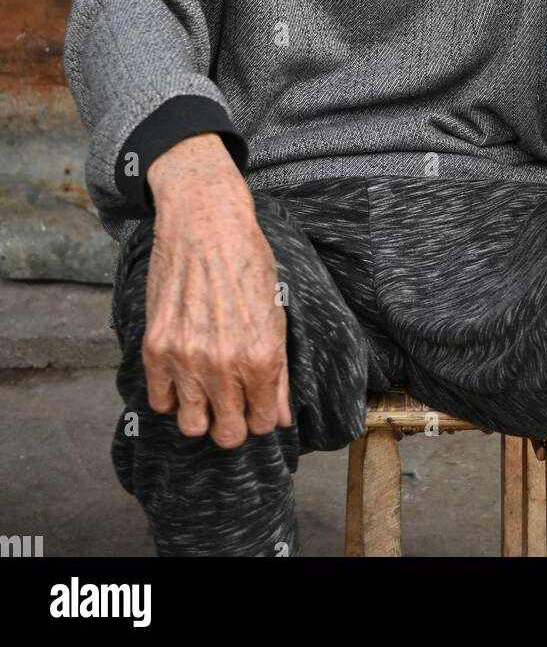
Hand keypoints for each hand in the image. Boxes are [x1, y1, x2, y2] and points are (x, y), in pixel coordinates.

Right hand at [142, 133, 292, 447]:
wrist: (205, 223)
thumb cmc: (247, 261)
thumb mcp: (276, 313)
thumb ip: (279, 371)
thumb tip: (279, 416)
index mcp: (261, 357)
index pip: (261, 424)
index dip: (259, 416)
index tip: (254, 404)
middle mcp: (223, 364)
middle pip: (226, 435)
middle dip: (232, 423)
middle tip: (231, 402)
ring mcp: (185, 358)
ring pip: (190, 426)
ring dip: (200, 414)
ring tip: (205, 391)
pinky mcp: (156, 347)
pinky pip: (159, 401)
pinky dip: (170, 395)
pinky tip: (182, 374)